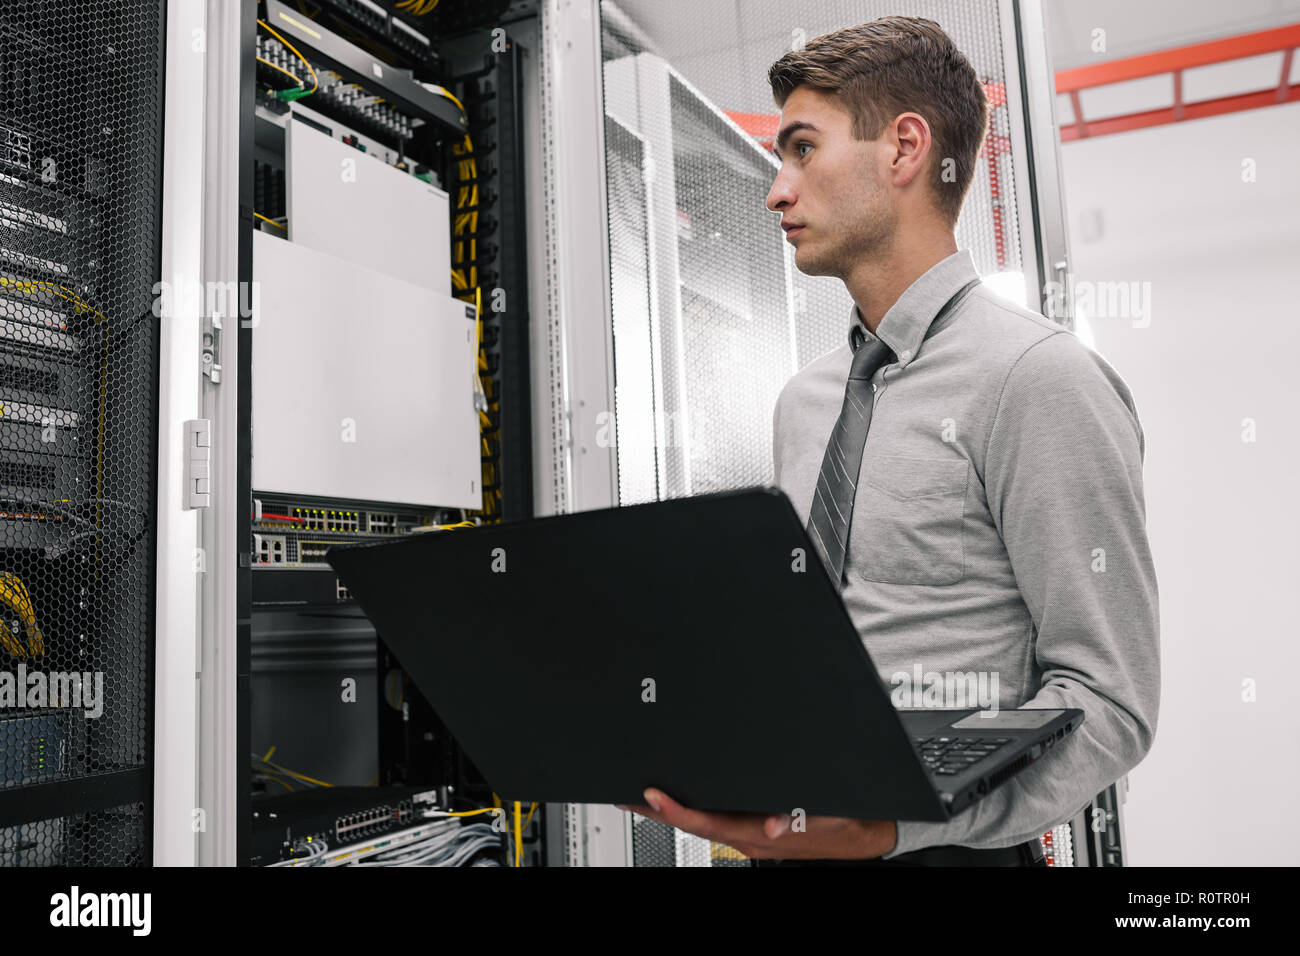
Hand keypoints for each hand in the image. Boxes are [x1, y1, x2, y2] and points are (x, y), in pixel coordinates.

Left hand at [616, 788, 897, 859]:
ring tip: (640, 795)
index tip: (651, 796)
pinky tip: (679, 799)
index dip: (676, 810)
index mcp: (760, 833)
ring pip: (702, 820)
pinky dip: (692, 808)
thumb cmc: (845, 822)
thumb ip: (803, 820)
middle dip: (657, 811)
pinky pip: (716, 818)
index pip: (708, 822)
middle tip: (623, 793)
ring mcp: (749, 832)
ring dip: (669, 809)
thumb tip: (775, 824)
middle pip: (693, 823)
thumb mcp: (830, 817)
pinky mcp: (754, 825)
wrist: (864, 832)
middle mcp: (749, 835)